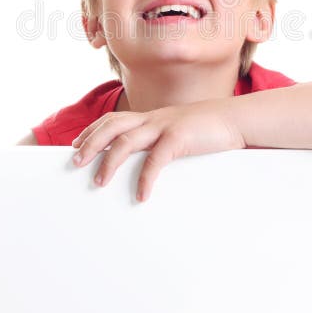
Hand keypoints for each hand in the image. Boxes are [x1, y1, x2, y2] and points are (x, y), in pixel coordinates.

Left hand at [71, 99, 244, 201]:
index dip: (92, 131)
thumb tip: (144, 161)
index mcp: (151, 117)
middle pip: (112, 125)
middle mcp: (153, 118)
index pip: (113, 119)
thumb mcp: (178, 132)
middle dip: (90, 143)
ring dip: (109, 161)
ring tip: (99, 182)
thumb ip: (160, 141)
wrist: (236, 119)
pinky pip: (156, 159)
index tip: (76, 145)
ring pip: (126, 140)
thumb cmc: (208, 129)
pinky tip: (141, 195)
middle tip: (75, 162)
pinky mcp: (180, 137)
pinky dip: (145, 178)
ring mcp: (165, 125)